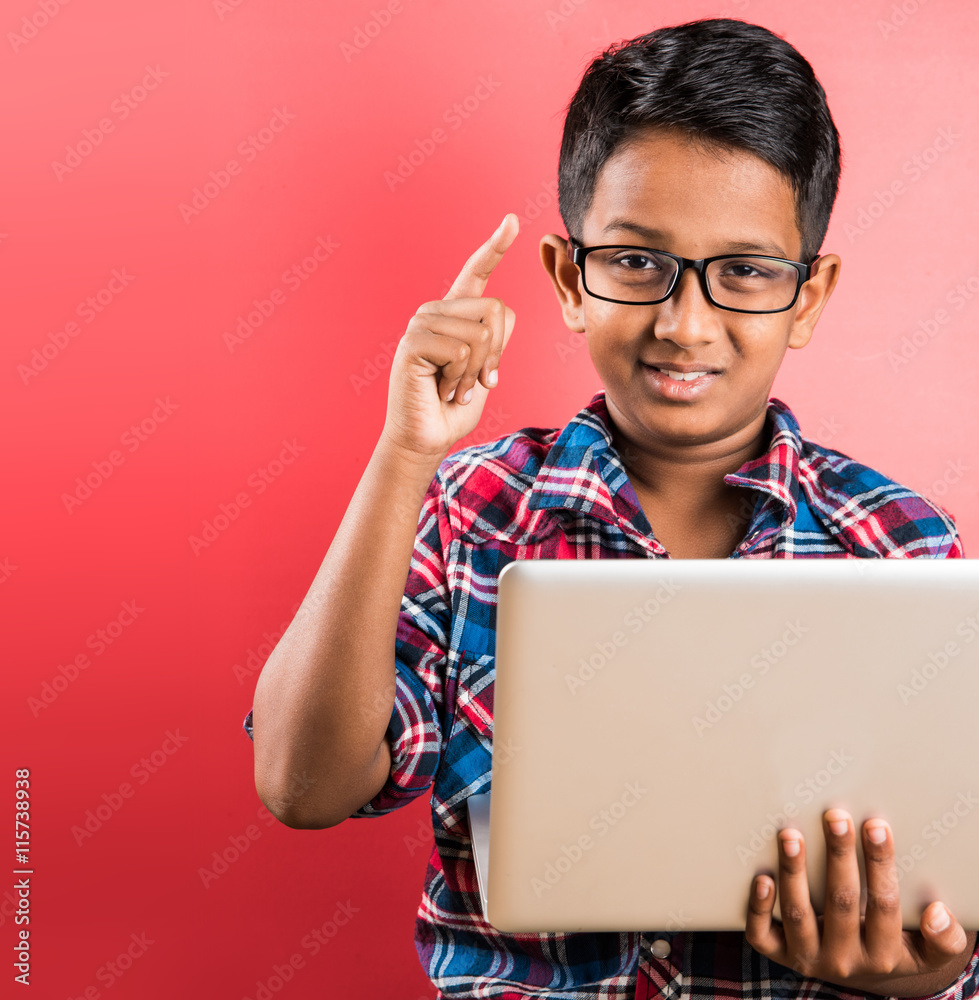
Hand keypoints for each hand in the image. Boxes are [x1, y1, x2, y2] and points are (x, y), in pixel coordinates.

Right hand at [381, 213, 517, 462]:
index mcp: (455, 314)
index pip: (476, 273)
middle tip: (477, 383)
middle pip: (496, 311)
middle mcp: (436, 311)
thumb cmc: (455, 406)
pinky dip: (460, 379)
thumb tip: (502, 314)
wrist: (426, 438)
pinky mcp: (414, 342)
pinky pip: (462, 351)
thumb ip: (495, 341)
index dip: (494, 247)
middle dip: (497, 355)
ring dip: (476, 373)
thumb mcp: (485, 370)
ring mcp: (421, 324)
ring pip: (481, 335)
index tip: (511, 220)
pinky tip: (442, 389)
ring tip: (455, 388)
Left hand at [745, 809, 973, 996]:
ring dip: (794, 872)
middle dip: (839, 856)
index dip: (880, 864)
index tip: (877, 826)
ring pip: (799, 915)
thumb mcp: (928, 951)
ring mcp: (808, 956)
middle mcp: (844, 959)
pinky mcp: (779, 953)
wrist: (862, 974)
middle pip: (842, 903)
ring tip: (791, 835)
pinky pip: (763, 935)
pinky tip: (763, 877)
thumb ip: (944, 938)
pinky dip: (760, 907)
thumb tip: (937, 913)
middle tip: (836, 817)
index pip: (884, 904)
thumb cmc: (894, 945)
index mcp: (884, 954)